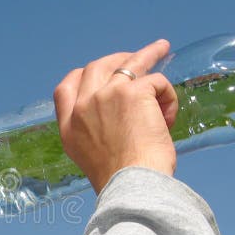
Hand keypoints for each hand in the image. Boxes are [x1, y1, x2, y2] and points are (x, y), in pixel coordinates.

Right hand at [53, 39, 178, 193]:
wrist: (131, 185)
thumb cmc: (118, 180)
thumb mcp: (90, 158)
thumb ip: (93, 134)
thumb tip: (117, 122)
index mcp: (70, 127)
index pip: (64, 89)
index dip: (80, 76)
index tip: (96, 74)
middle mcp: (83, 107)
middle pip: (96, 67)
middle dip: (116, 60)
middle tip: (134, 60)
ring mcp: (107, 95)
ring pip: (129, 63)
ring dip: (147, 55)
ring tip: (162, 49)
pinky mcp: (134, 92)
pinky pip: (156, 81)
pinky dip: (167, 96)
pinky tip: (170, 115)